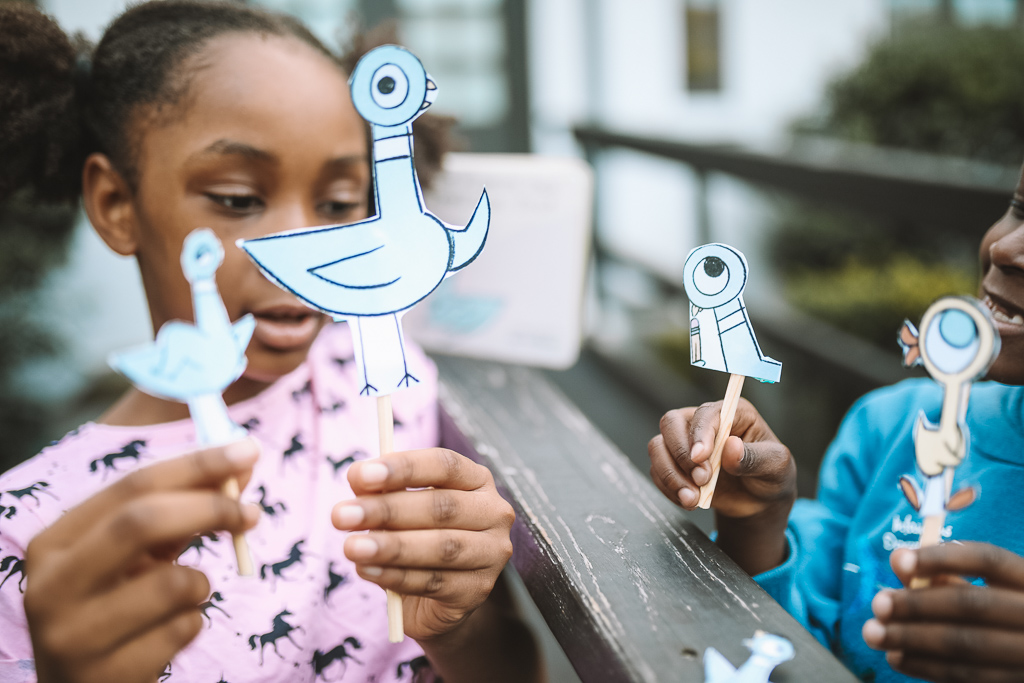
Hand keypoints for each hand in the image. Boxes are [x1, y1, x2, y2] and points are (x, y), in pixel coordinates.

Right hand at [24, 440, 260, 682]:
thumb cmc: (119, 607)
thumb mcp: (137, 556)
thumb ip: (182, 508)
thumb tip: (243, 462)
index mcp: (54, 544)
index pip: (132, 486)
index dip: (196, 464)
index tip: (248, 450)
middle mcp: (51, 587)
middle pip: (141, 523)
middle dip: (209, 509)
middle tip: (252, 512)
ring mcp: (73, 636)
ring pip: (173, 583)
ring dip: (200, 584)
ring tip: (182, 598)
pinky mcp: (107, 676)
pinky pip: (183, 630)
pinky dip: (192, 624)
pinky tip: (165, 636)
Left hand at [331, 448, 514, 641]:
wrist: (436, 594)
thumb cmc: (417, 535)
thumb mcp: (399, 507)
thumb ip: (380, 490)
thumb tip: (357, 476)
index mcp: (476, 480)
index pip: (444, 464)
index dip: (402, 468)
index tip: (359, 475)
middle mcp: (493, 512)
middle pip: (442, 507)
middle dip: (387, 510)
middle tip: (342, 515)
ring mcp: (491, 553)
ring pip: (441, 547)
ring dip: (391, 547)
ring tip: (351, 547)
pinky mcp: (477, 590)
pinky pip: (434, 582)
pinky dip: (396, 576)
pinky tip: (368, 570)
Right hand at [648, 399, 795, 517]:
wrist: (758, 502)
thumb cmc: (771, 476)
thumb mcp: (776, 466)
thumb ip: (755, 458)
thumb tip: (731, 447)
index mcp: (733, 413)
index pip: (706, 413)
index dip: (700, 433)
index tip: (700, 457)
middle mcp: (704, 422)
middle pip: (671, 423)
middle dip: (681, 455)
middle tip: (702, 480)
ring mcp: (686, 441)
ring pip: (657, 446)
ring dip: (670, 475)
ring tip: (693, 499)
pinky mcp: (674, 462)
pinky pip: (657, 470)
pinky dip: (668, 488)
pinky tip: (689, 501)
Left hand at [863, 543, 1023, 681]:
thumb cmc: (1000, 610)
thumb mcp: (986, 586)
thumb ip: (944, 572)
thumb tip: (898, 560)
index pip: (988, 559)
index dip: (941, 557)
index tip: (897, 560)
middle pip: (972, 604)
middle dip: (917, 604)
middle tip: (878, 604)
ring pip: (966, 644)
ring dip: (912, 638)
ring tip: (874, 633)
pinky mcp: (1013, 681)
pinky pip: (965, 675)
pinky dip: (925, 666)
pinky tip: (895, 656)